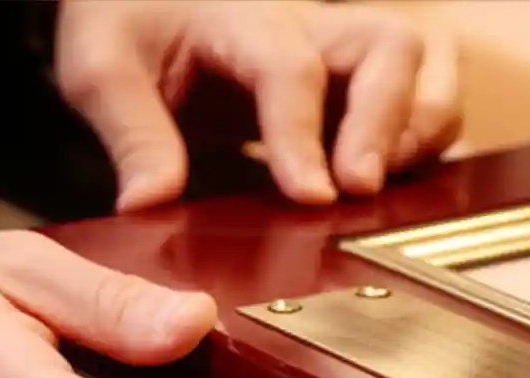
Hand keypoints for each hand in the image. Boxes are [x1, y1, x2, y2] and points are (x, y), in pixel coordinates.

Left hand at [54, 0, 462, 210]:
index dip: (305, 134)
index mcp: (244, 17)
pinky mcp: (364, 81)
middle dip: (387, 123)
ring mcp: (346, 50)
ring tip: (374, 187)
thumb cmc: (133, 27)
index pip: (291, 67)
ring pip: (427, 69)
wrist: (154, 2)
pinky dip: (423, 142)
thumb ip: (131, 135)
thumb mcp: (102, 70)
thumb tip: (151, 205)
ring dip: (417, 132)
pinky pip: (425, 100)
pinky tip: (383, 183)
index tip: (311, 197)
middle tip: (357, 190)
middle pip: (392, 46)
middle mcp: (312, 25)